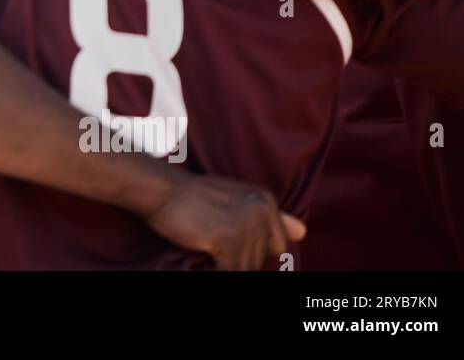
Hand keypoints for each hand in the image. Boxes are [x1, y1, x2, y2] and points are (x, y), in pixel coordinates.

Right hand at [145, 173, 305, 270]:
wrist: (160, 190)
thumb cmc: (192, 196)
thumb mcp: (234, 199)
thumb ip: (265, 216)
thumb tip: (302, 232)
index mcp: (265, 201)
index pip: (277, 245)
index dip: (253, 250)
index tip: (229, 244)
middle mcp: (262, 211)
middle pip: (261, 259)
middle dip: (238, 259)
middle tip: (214, 244)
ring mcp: (247, 225)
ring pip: (247, 268)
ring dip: (226, 265)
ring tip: (208, 249)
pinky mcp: (229, 239)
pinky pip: (231, 272)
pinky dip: (216, 271)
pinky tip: (204, 257)